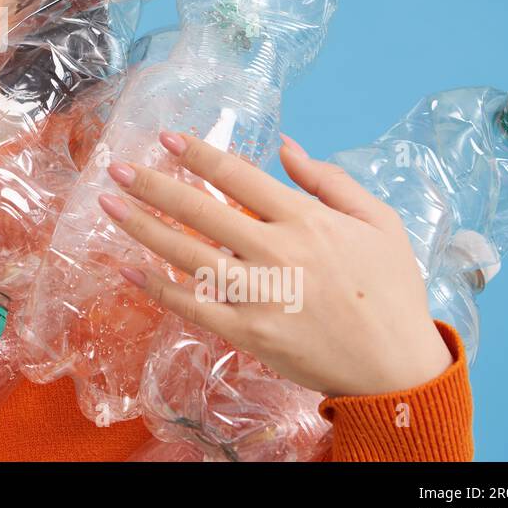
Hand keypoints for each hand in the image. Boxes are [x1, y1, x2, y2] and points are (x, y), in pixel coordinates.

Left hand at [100, 130, 455, 397]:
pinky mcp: (250, 333)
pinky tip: (127, 270)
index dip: (200, 154)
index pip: (240, 177)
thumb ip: (329, 180)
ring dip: (143, 228)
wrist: (399, 369)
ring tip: (109, 206)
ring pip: (188, 255)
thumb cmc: (392, 290)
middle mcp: (278, 252)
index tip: (166, 138)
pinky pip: (194, 306)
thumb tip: (285, 146)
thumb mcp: (378, 222)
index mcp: (307, 220)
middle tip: (117, 169)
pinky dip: (157, 288)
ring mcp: (260, 295)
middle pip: (202, 211)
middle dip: (154, 186)